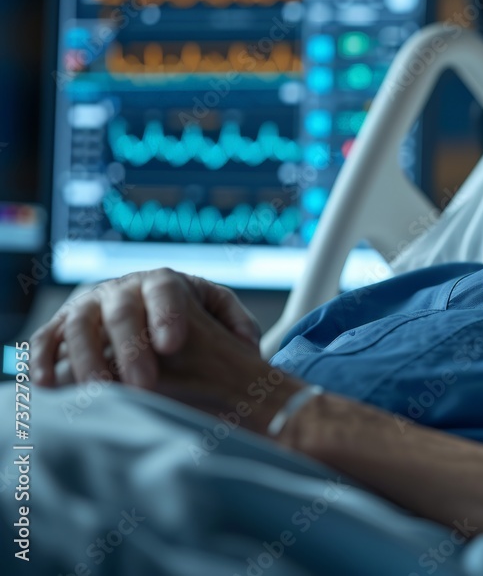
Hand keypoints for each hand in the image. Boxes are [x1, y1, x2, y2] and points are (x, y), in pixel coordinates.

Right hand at [30, 268, 260, 388]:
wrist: (148, 312)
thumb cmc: (191, 317)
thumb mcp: (217, 311)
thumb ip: (237, 323)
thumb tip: (249, 347)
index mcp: (163, 282)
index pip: (165, 291)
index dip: (167, 315)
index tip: (174, 345)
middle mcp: (122, 289)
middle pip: (122, 312)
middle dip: (131, 347)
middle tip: (145, 385)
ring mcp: (89, 305)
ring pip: (81, 325)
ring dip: (86, 358)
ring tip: (100, 390)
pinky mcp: (62, 326)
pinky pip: (47, 339)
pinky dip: (42, 359)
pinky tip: (47, 386)